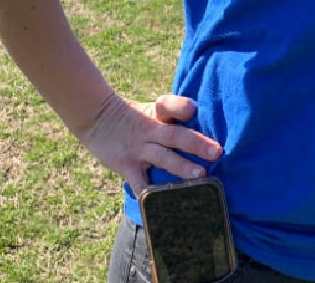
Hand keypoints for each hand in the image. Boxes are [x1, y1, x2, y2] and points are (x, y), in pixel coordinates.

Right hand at [75, 92, 223, 195]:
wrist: (96, 117)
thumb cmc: (133, 115)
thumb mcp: (151, 109)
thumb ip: (173, 116)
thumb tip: (203, 123)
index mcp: (158, 114)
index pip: (170, 106)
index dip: (182, 106)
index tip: (195, 109)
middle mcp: (151, 130)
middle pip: (176, 135)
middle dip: (198, 144)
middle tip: (218, 152)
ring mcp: (139, 149)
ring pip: (164, 157)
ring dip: (183, 167)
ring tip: (202, 175)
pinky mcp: (127, 166)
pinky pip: (140, 183)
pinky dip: (150, 195)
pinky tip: (162, 208)